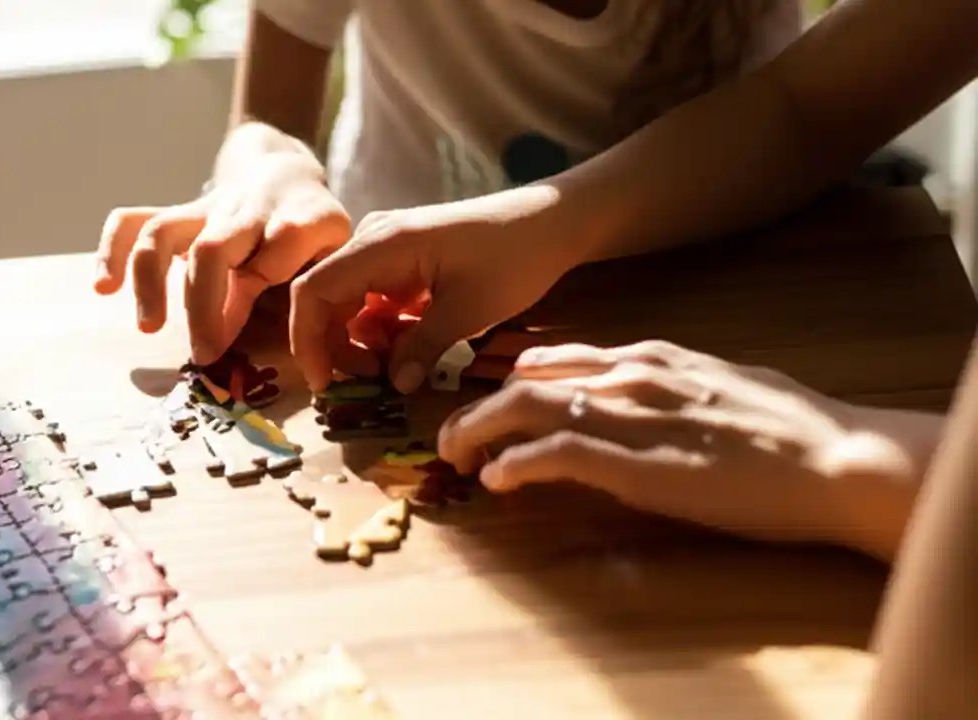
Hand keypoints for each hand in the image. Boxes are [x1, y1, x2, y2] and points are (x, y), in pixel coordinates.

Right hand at [95, 151, 348, 363]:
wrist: (283, 171)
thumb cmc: (311, 230)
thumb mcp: (332, 253)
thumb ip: (308, 286)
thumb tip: (281, 337)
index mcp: (301, 219)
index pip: (282, 245)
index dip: (257, 289)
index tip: (232, 339)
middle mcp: (249, 211)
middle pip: (214, 248)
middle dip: (203, 305)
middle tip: (203, 354)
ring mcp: (208, 209)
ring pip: (165, 232)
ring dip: (150, 281)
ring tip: (149, 327)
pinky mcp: (179, 212)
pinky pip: (135, 219)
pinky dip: (112, 249)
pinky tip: (104, 288)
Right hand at [290, 185, 573, 392]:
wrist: (551, 223)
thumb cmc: (514, 259)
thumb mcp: (468, 311)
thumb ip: (422, 347)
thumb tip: (394, 386)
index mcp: (382, 244)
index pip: (315, 292)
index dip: (309, 341)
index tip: (325, 384)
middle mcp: (373, 240)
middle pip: (325, 299)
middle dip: (337, 347)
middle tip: (369, 383)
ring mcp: (386, 248)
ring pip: (348, 302)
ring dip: (362, 341)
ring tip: (396, 369)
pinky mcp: (401, 260)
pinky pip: (373, 299)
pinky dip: (383, 330)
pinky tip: (410, 348)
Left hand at [438, 340, 930, 554]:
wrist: (834, 457)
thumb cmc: (795, 428)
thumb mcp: (726, 386)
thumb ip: (677, 388)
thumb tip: (656, 400)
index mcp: (652, 357)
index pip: (561, 360)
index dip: (516, 382)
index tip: (495, 401)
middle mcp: (630, 375)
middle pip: (527, 381)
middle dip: (479, 407)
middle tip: (453, 435)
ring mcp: (628, 416)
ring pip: (526, 409)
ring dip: (479, 432)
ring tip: (455, 456)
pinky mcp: (632, 464)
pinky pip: (552, 455)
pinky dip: (515, 464)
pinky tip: (496, 481)